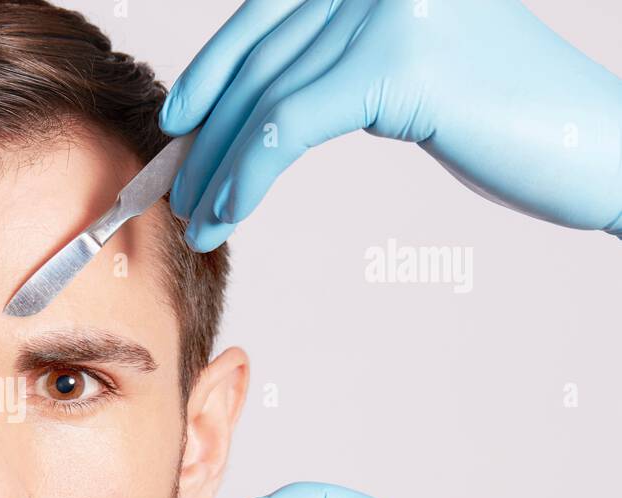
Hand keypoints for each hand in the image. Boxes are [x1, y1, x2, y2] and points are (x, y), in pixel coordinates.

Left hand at [161, 0, 621, 250]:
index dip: (216, 66)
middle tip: (179, 185)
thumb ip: (336, 55)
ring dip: (220, 166)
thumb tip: (252, 92)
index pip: (271, 10)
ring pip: (269, 97)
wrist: (593, 142)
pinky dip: (247, 176)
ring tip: (198, 216)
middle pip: (264, 56)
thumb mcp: (404, 62)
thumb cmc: (500, 111)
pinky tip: (228, 215)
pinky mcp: (395, 63)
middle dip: (210, 130)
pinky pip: (289, 128)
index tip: (178, 118)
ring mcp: (388, 8)